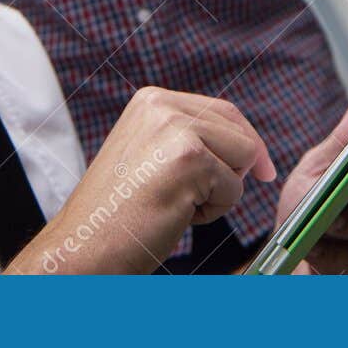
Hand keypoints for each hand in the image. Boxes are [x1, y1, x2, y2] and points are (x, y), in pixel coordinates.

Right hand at [6, 87, 274, 274]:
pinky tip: (174, 215)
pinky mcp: (190, 159)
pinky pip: (234, 189)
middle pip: (239, 132)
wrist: (84, 247)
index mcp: (151, 99)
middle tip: (199, 201)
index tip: (263, 169)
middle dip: (234, 171)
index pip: (223, 110)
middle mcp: (162, 104)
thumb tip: (250, 150)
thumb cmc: (118, 214)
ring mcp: (176, 128)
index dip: (247, 142)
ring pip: (243, 158)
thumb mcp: (150, 155)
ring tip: (176, 205)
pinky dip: (213, 212)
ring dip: (220, 193)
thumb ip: (189, 138)